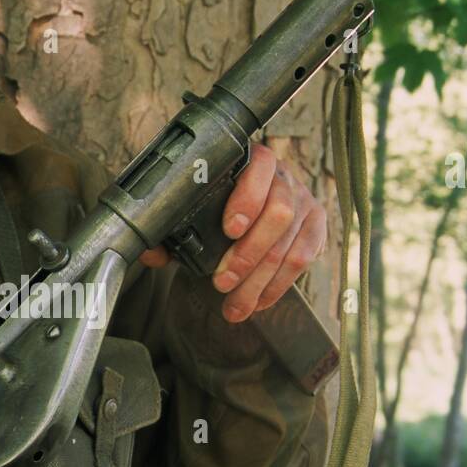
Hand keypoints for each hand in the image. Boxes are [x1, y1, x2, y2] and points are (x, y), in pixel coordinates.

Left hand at [139, 144, 326, 321]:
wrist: (249, 206)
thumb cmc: (216, 206)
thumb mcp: (192, 211)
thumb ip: (169, 229)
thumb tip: (151, 254)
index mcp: (251, 160)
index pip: (259, 169)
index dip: (247, 199)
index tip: (229, 229)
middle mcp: (283, 176)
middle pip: (279, 213)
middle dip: (248, 254)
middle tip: (222, 283)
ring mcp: (304, 200)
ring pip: (290, 244)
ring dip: (260, 281)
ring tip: (235, 306)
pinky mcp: (315, 225)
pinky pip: (304, 259)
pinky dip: (279, 286)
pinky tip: (258, 301)